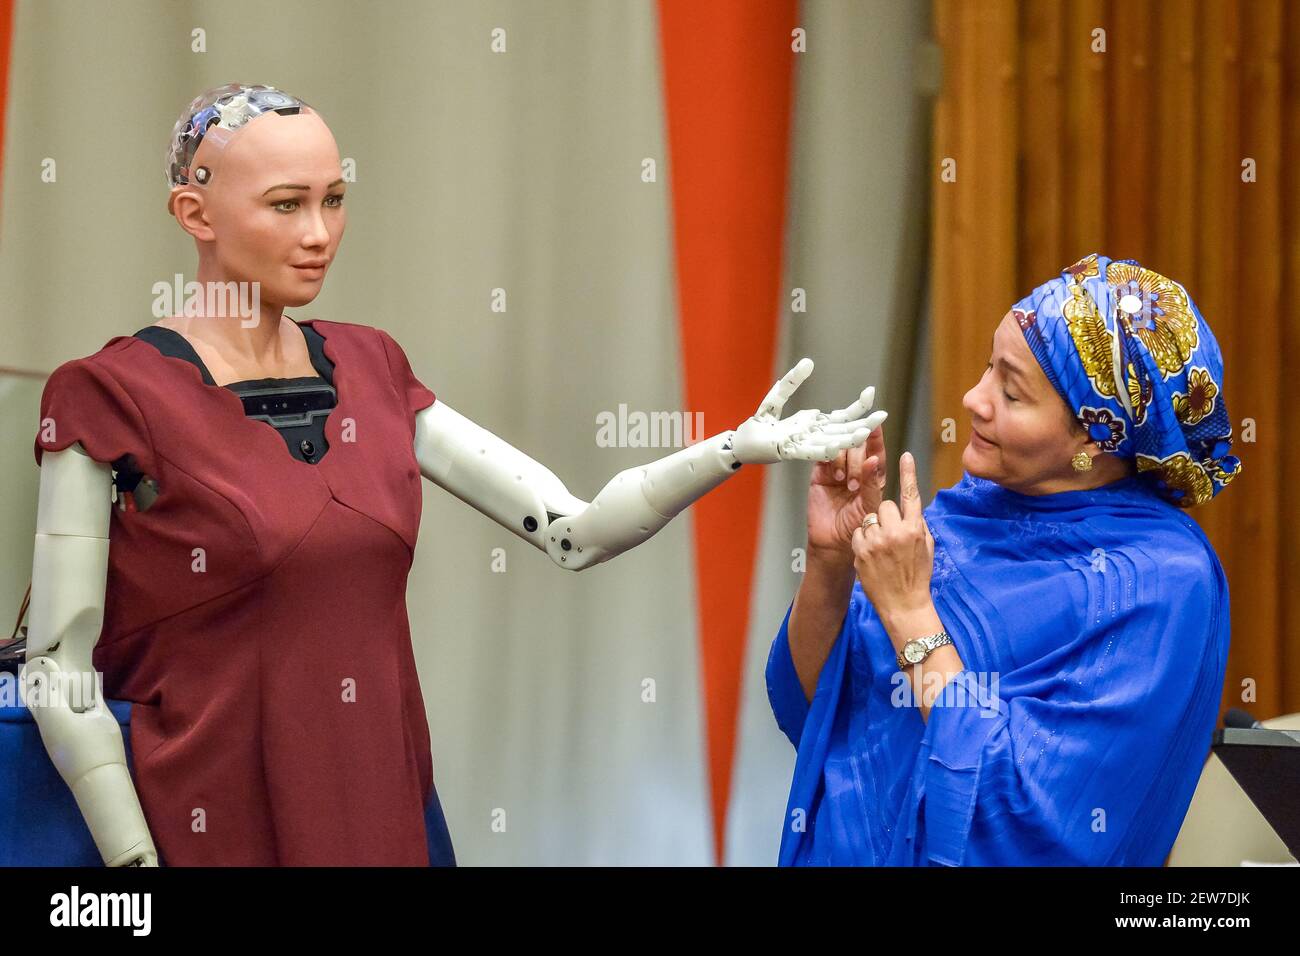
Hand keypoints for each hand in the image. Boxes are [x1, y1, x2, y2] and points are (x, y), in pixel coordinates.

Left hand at [731, 358, 887, 464]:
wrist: (741, 445)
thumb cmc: (760, 427)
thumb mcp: (776, 400)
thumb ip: (791, 383)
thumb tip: (810, 362)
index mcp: (814, 425)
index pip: (843, 417)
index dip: (858, 406)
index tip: (871, 391)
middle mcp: (813, 436)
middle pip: (843, 431)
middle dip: (863, 424)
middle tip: (883, 415)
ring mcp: (803, 445)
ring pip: (832, 443)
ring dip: (848, 438)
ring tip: (864, 431)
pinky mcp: (789, 452)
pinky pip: (810, 452)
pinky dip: (825, 450)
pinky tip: (836, 445)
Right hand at [806, 421, 886, 563]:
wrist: (832, 544)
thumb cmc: (856, 528)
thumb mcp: (870, 506)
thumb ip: (872, 483)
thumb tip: (874, 459)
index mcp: (872, 477)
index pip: (875, 452)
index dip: (875, 438)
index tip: (875, 424)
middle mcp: (855, 471)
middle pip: (857, 449)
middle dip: (857, 457)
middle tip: (855, 478)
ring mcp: (837, 472)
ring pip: (841, 451)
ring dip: (843, 462)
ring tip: (843, 482)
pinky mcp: (820, 476)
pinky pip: (823, 458)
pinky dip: (828, 459)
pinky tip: (833, 472)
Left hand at [850, 451, 934, 622]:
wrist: (904, 605)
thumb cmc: (917, 577)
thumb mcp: (926, 548)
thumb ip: (918, 525)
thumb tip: (912, 511)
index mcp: (915, 528)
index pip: (912, 495)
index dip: (908, 474)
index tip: (905, 455)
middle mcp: (896, 532)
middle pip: (884, 506)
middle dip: (885, 517)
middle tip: (889, 535)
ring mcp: (877, 541)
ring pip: (869, 520)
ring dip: (872, 531)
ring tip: (880, 551)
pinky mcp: (861, 551)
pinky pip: (858, 535)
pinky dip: (862, 543)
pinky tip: (871, 557)